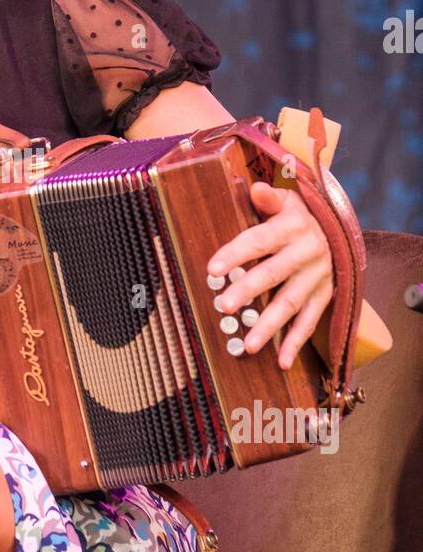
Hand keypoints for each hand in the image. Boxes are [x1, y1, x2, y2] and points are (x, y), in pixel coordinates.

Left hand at [205, 182, 334, 370]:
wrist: (339, 232)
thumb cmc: (299, 217)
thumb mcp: (289, 201)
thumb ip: (269, 199)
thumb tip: (256, 189)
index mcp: (292, 227)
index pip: (259, 240)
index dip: (235, 253)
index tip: (212, 269)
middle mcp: (307, 253)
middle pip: (274, 274)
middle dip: (248, 291)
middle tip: (224, 306)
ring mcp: (317, 277)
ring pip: (291, 303)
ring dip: (270, 326)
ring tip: (248, 345)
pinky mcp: (324, 297)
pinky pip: (309, 322)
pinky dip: (295, 343)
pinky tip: (281, 362)